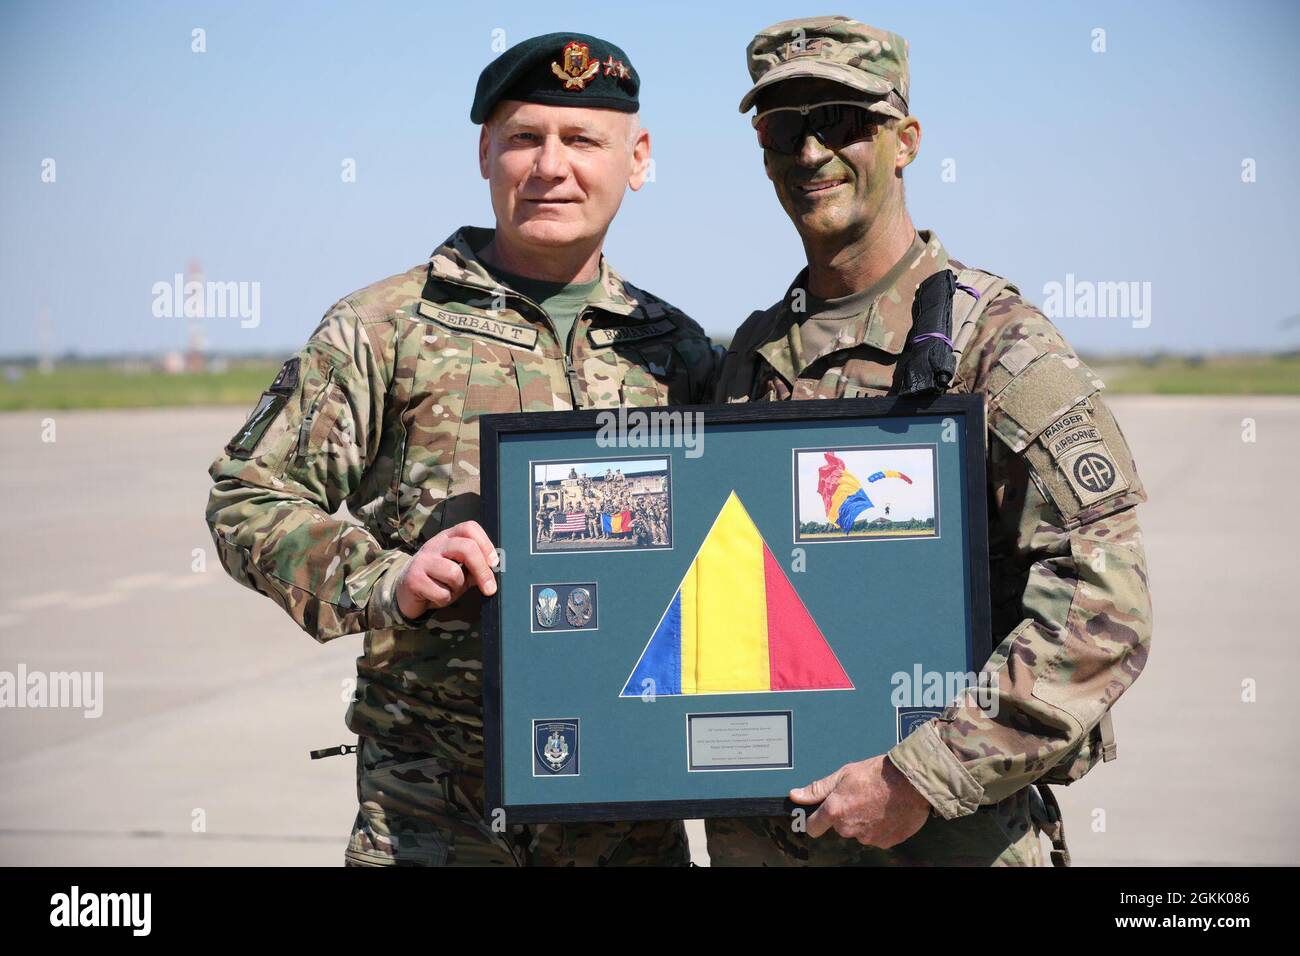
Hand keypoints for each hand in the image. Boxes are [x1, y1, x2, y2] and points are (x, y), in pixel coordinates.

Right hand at [396, 521, 497, 619]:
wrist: (403, 593)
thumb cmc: (437, 580)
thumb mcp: (458, 570)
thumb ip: (474, 567)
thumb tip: (494, 568)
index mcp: (447, 537)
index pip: (469, 528)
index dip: (486, 544)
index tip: (494, 563)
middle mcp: (434, 544)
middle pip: (466, 548)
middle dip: (482, 570)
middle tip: (490, 589)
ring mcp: (422, 560)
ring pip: (454, 573)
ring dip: (457, 588)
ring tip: (448, 590)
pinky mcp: (414, 579)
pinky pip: (442, 593)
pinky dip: (444, 600)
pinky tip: (435, 597)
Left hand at [790, 754, 931, 846]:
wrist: (911, 782)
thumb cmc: (877, 774)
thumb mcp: (843, 775)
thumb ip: (818, 789)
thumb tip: (795, 795)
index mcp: (835, 811)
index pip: (813, 827)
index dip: (815, 820)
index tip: (819, 815)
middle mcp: (848, 828)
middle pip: (839, 827)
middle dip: (845, 815)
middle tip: (859, 797)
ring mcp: (867, 838)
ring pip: (859, 832)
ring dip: (864, 821)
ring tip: (876, 802)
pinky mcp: (885, 842)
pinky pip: (877, 836)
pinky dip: (880, 827)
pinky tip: (886, 810)